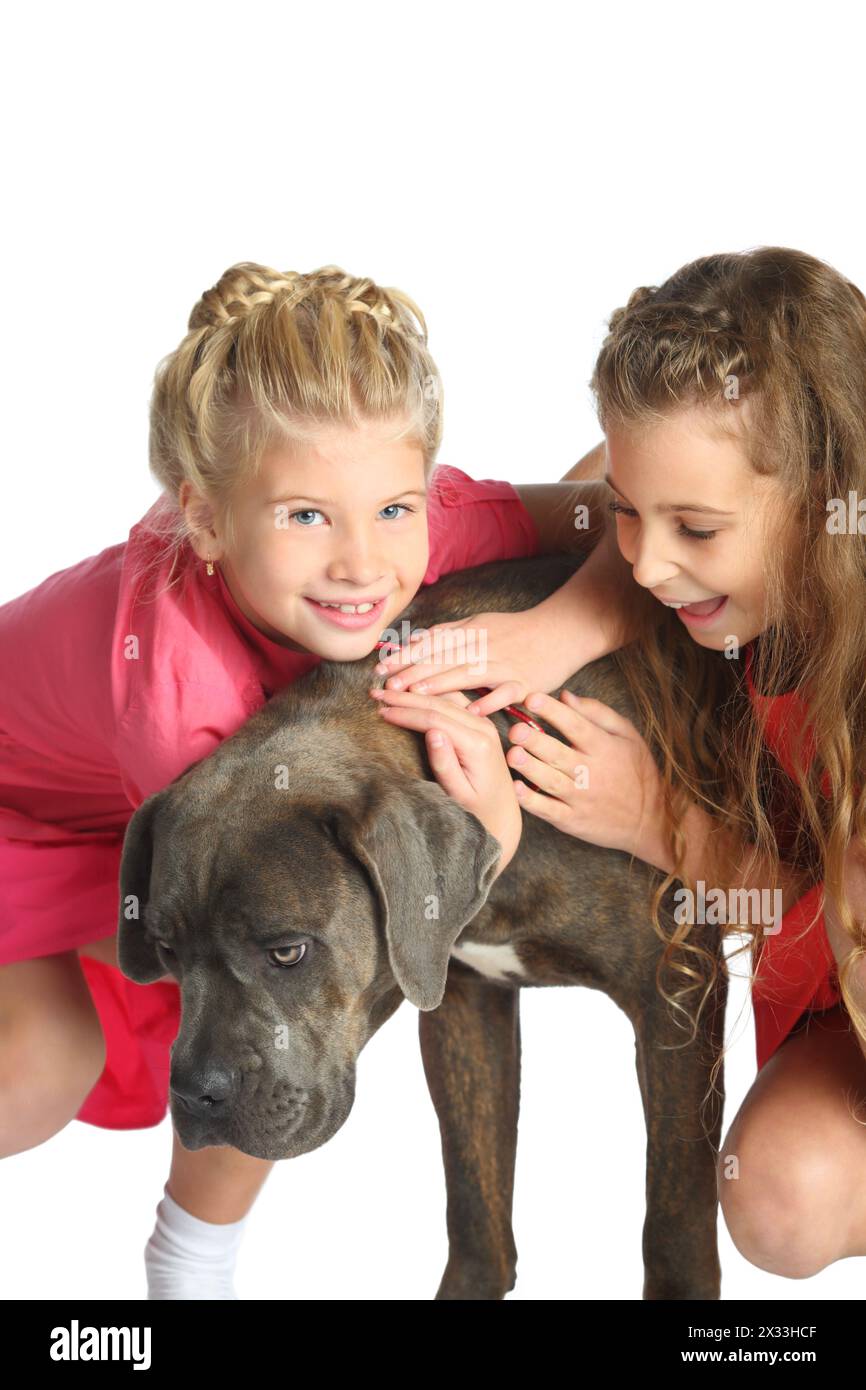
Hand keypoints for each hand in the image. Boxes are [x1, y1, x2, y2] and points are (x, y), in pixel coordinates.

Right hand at [369, 685, 522, 873]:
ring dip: (415, 693)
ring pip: (444, 698)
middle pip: (439, 704)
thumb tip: (432, 733)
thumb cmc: (478, 808)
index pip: (435, 720)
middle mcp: (483, 728)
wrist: (502, 810)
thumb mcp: (460, 794)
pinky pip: (452, 700)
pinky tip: (410, 691)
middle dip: (405, 698)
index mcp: (477, 745)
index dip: (406, 714)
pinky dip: (429, 693)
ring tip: (387, 691)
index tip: (380, 711)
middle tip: (375, 694)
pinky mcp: (479, 722)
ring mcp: (482, 722)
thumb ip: (446, 764)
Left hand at [375, 608, 581, 717]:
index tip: (381, 668)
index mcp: (472, 631)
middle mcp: (486, 645)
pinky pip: (508, 692)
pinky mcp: (526, 681)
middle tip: (388, 686)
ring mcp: (506, 664)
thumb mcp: (481, 623)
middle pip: (445, 658)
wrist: (562, 630)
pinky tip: (475, 712)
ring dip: (443, 683)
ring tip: (419, 694)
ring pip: (470, 672)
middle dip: (414, 671)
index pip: (432, 643)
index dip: (406, 656)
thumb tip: (416, 639)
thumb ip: (449, 634)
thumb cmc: (517, 631)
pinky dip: (492, 701)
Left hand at [502, 689, 664, 857]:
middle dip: (535, 741)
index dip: (553, 712)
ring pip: (550, 781)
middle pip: (558, 753)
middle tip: (515, 729)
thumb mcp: (628, 736)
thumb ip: (597, 713)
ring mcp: (581, 798)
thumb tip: (565, 695)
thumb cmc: (637, 771)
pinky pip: (550, 810)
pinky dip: (532, 802)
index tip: (531, 699)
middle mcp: (591, 772)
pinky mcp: (573, 820)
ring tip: (513, 755)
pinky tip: (517, 789)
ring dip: (530, 768)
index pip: (575, 725)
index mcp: (603, 747)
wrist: (654, 819)